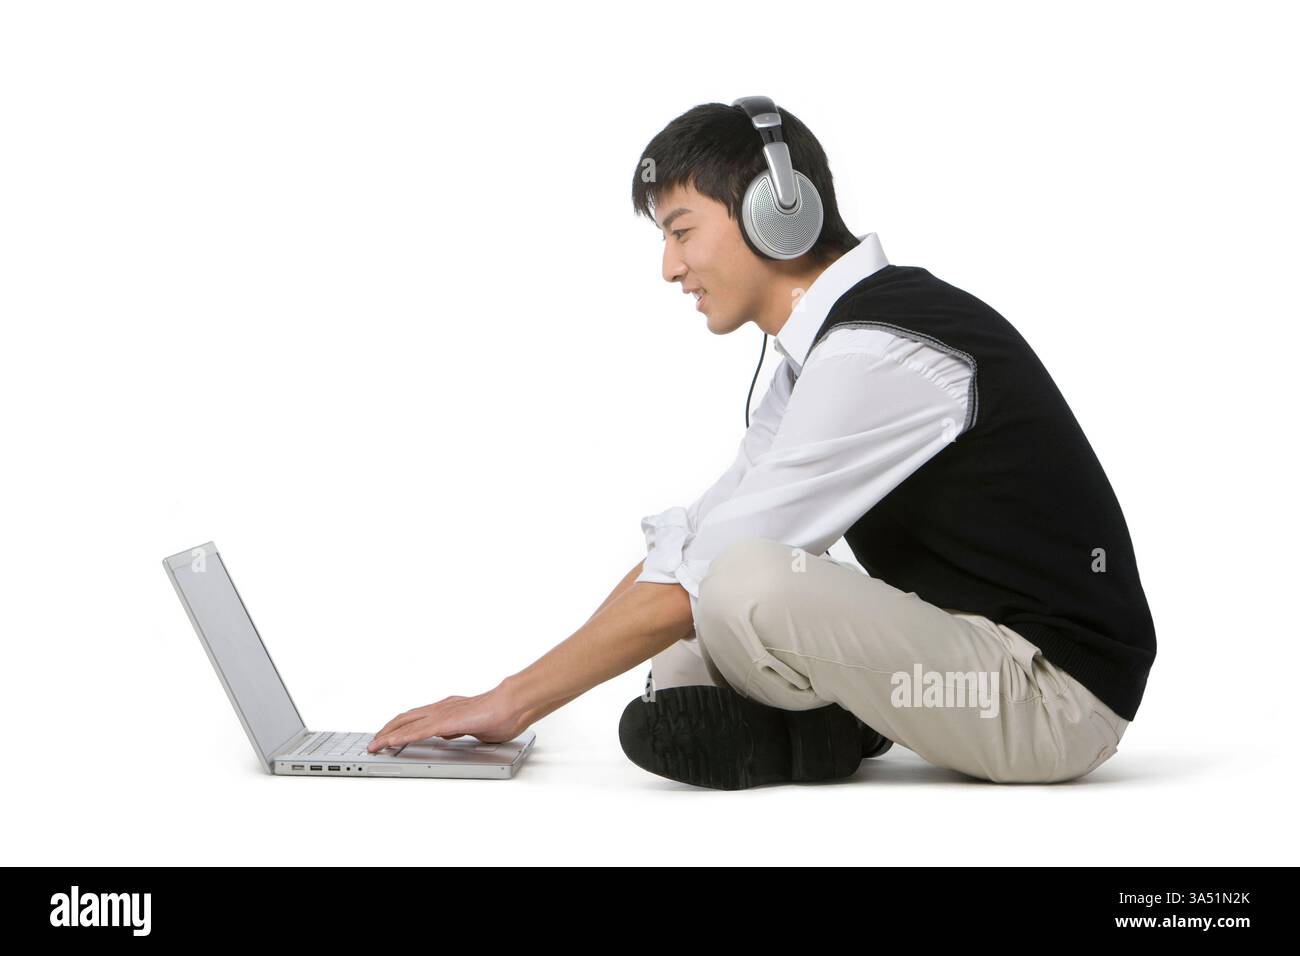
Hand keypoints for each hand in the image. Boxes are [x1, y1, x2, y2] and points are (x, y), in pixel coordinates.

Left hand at [366, 684, 528, 752]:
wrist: (512, 704)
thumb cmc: (501, 713)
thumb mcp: (473, 727)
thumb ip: (458, 730)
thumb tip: (448, 734)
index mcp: (447, 709)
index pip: (416, 716)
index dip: (399, 726)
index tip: (387, 735)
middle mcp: (440, 708)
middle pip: (405, 718)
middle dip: (386, 730)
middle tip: (374, 742)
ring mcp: (442, 714)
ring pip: (406, 723)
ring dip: (387, 735)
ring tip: (374, 745)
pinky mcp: (445, 723)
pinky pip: (417, 731)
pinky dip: (401, 737)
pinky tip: (390, 743)